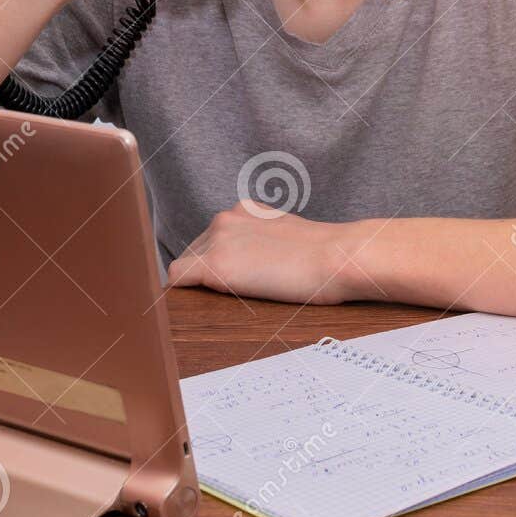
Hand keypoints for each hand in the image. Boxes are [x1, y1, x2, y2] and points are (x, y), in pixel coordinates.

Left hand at [168, 201, 362, 304]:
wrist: (338, 258)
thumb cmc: (326, 256)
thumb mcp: (289, 236)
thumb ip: (264, 241)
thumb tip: (253, 263)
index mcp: (244, 210)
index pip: (213, 239)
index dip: (219, 262)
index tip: (233, 280)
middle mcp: (226, 218)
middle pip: (194, 252)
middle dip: (206, 274)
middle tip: (232, 296)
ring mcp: (218, 241)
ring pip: (185, 267)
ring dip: (199, 285)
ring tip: (226, 302)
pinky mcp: (216, 266)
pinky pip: (177, 280)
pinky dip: (182, 294)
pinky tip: (201, 307)